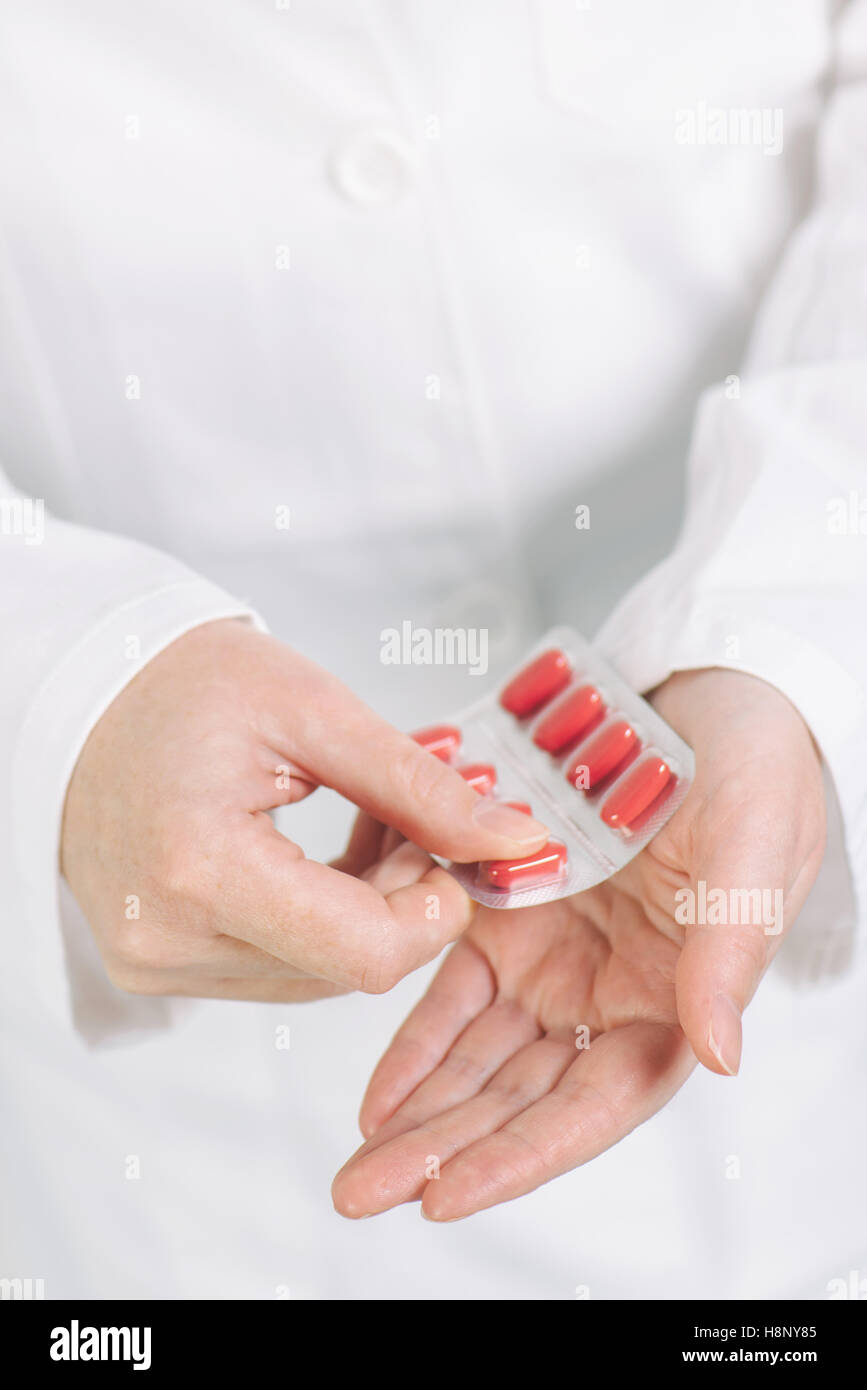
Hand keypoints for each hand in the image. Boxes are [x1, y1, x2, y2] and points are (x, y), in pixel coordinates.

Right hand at [60, 620, 547, 1001]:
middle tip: (420, 817)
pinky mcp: (159, 967)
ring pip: (321, 975)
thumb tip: (514, 842)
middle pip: (348, 966)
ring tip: (373, 826)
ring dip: (370, 911)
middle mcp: (169, 938)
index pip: (365, 953)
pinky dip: (324, 919)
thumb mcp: (313, 709)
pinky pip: (280, 968)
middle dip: (408, 899)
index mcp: (201, 867)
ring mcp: (158, 963)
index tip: (454, 846)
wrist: (82, 698)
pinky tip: (329, 857)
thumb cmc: (184, 683)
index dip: (436, 910)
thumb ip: (418, 785)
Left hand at [332, 668, 825, 1219]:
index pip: (591, 1103)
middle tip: (364, 1192)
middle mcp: (603, 995)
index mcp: (672, 999)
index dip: (522, 1154)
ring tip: (356, 1159)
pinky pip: (450, 984)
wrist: (705, 698)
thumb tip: (721, 1053)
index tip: (449, 1193)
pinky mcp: (506, 909)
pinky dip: (412, 1034)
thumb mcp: (754, 847)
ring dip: (417, 1109)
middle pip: (517, 1096)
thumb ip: (731, 951)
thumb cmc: (752, 771)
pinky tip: (377, 1083)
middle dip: (443, 1150)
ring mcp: (550, 957)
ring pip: (475, 1055)